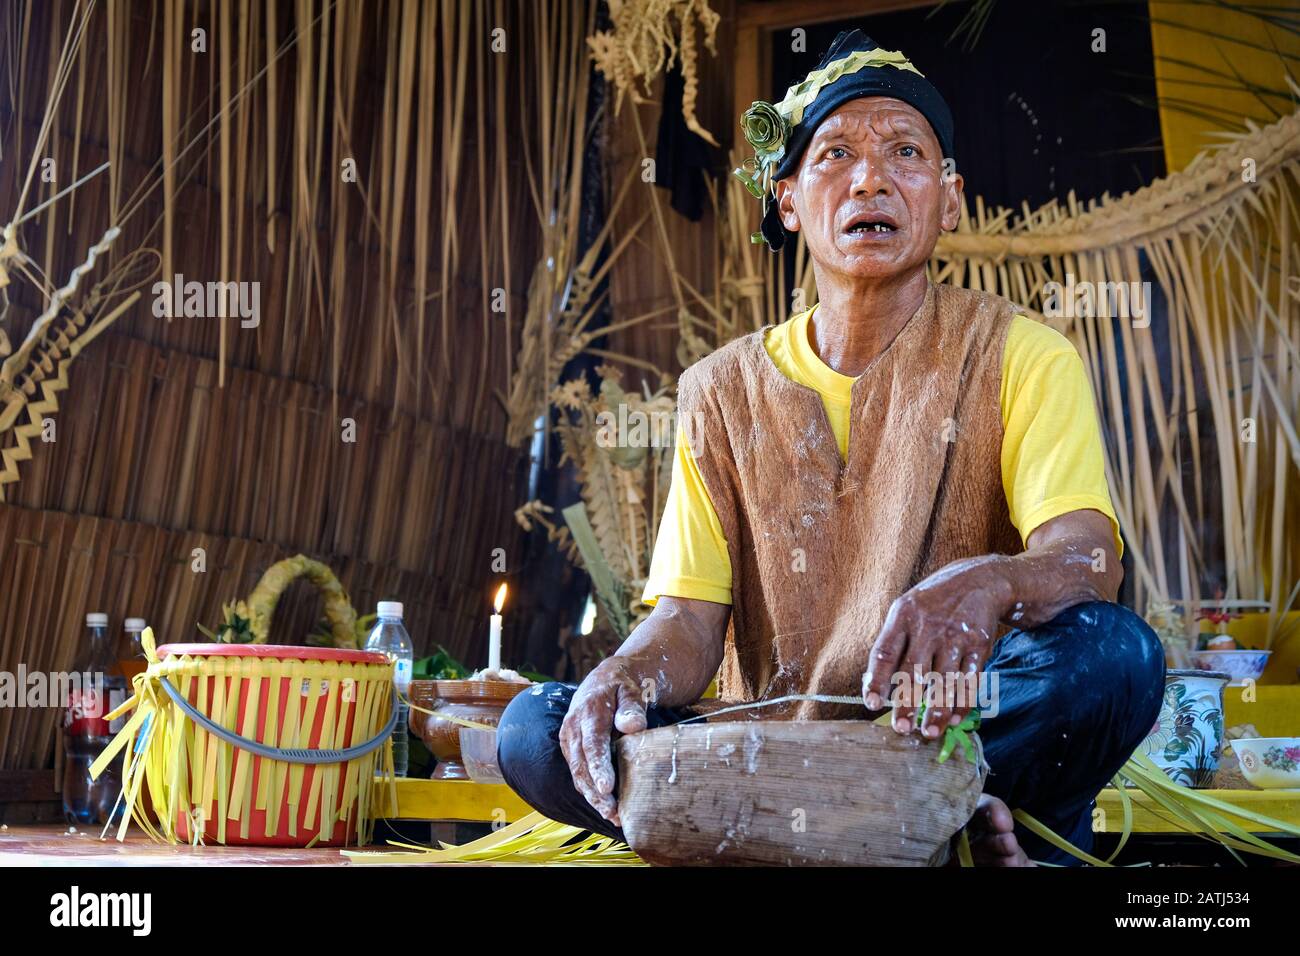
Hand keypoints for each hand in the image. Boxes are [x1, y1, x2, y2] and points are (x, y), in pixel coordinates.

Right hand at [558, 657, 648, 825]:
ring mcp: (569, 739)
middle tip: (614, 813)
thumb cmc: (622, 688)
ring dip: (593, 797)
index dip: (598, 766)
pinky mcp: (570, 749)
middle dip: (596, 792)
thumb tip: (633, 726)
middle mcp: (573, 727)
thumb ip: (632, 707)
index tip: (606, 787)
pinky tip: (606, 806)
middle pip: (582, 765)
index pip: (591, 743)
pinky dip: (590, 792)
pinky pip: (578, 774)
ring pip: (578, 774)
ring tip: (614, 816)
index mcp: (587, 712)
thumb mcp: (631, 690)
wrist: (603, 681)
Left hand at [862, 556, 1010, 738]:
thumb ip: (892, 644)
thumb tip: (876, 686)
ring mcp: (955, 636)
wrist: (977, 581)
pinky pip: (969, 680)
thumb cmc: (932, 604)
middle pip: (914, 672)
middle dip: (907, 704)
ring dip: (936, 711)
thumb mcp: (905, 611)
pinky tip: (954, 719)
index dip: (877, 680)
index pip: (885, 652)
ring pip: (944, 681)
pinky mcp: (979, 645)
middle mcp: (928, 625)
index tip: (871, 703)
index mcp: (902, 616)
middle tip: (901, 729)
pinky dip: (962, 703)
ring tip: (928, 732)